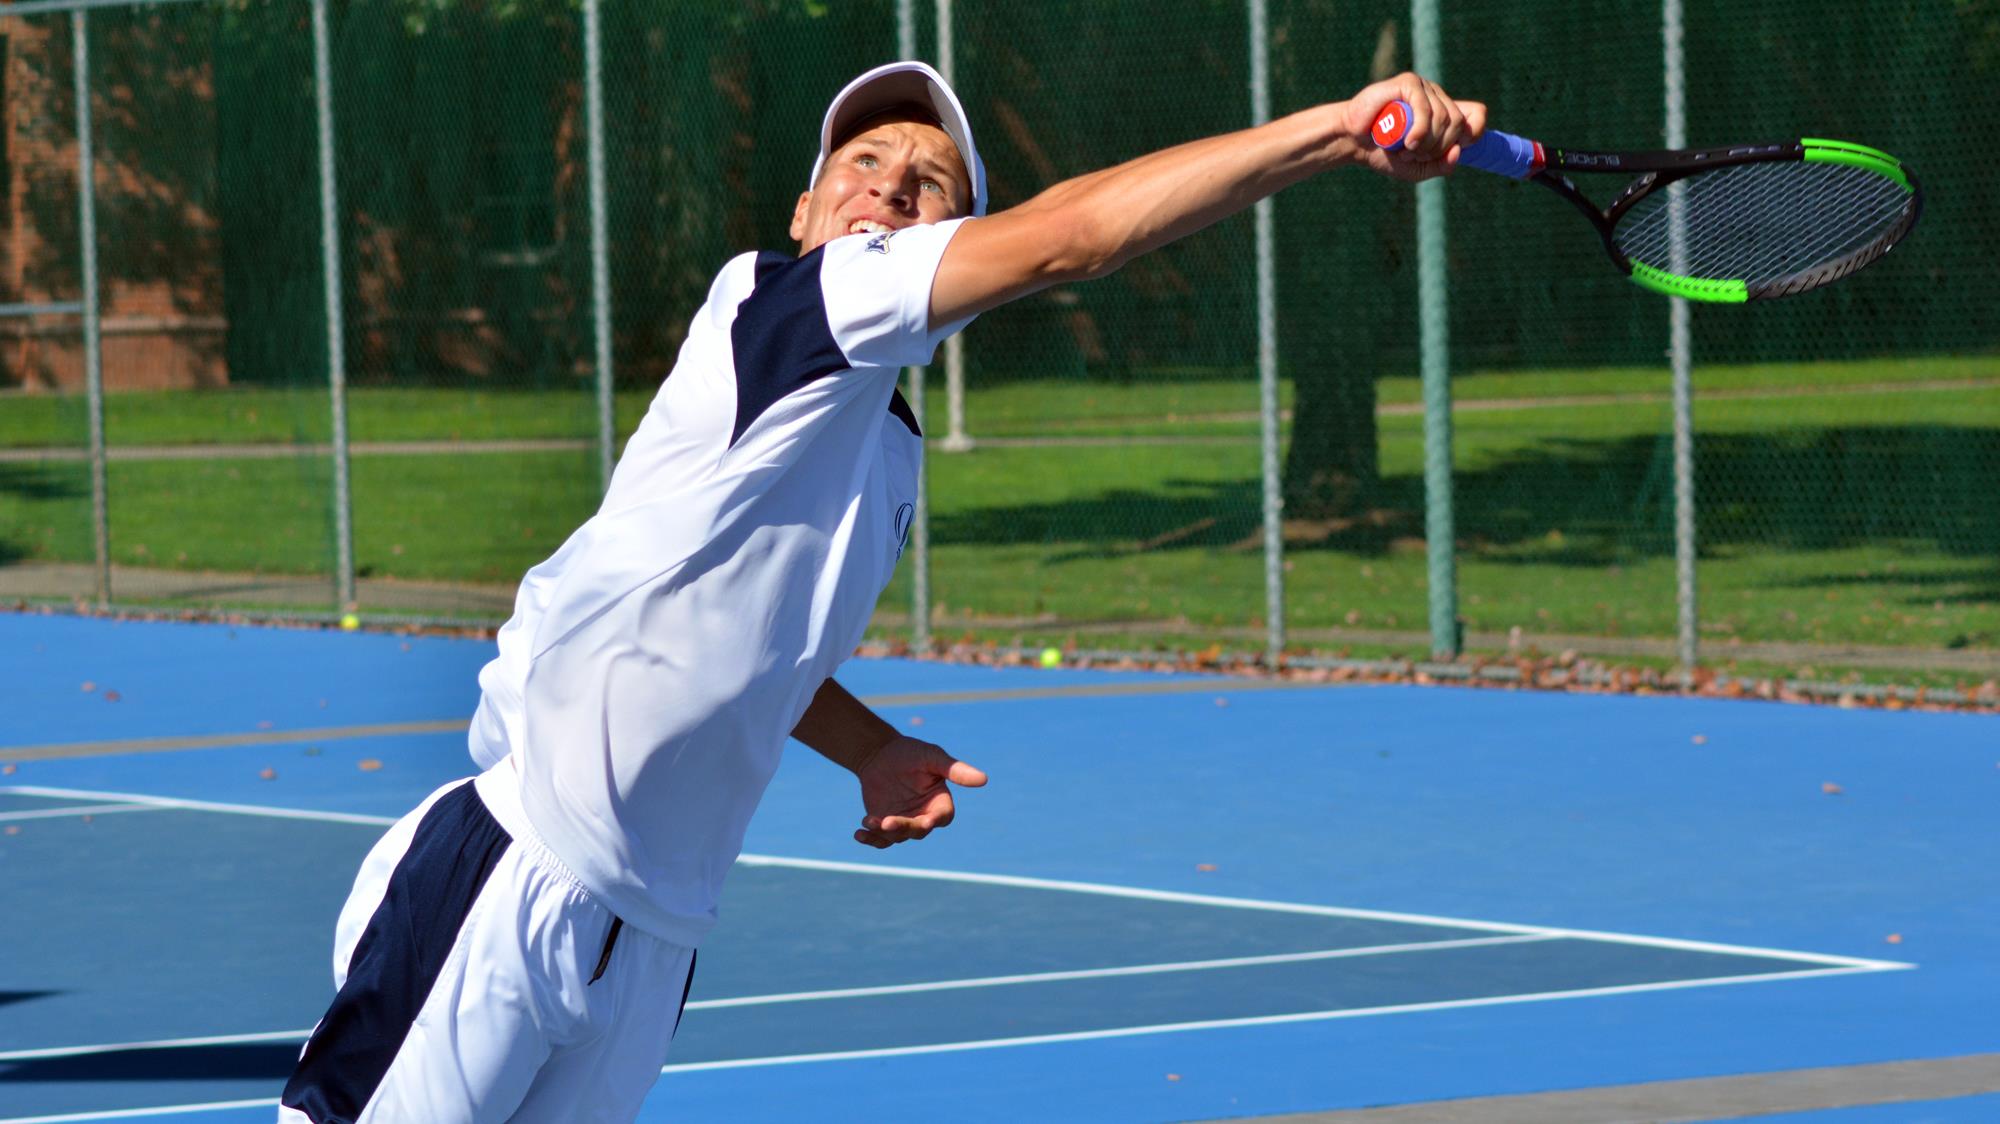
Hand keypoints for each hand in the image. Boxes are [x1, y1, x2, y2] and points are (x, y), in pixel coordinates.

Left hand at [850, 735, 987, 848]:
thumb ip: (955, 770)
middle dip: (903, 827)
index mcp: (939, 801)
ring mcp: (904, 822)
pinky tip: (858, 834)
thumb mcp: (932, 757)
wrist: (880, 754)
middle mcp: (924, 816)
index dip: (935, 821)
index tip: (926, 822)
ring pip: (897, 836)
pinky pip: (880, 839)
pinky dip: (870, 839)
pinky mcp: (885, 825)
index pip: (943, 817)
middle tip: (887, 822)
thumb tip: (984, 779)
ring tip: (868, 820)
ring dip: (883, 832)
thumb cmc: (910, 753)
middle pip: (918, 830)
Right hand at [1342, 72, 1485, 181]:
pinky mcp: (1408, 84)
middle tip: (1415, 155)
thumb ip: (1440, 166)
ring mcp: (1423, 88)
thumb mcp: (1417, 169)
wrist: (1352, 141)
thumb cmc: (1383, 153)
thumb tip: (1458, 152)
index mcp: (1444, 112)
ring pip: (1443, 117)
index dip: (1475, 133)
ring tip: (1405, 150)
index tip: (1457, 148)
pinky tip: (1408, 143)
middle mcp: (1437, 97)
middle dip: (1439, 148)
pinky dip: (1420, 131)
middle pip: (1458, 122)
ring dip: (1426, 144)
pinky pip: (1425, 108)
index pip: (1477, 114)